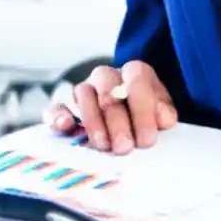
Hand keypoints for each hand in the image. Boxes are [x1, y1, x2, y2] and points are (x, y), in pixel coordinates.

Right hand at [44, 61, 177, 154]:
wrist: (127, 122)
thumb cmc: (146, 120)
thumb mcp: (161, 115)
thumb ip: (164, 114)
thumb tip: (163, 118)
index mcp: (134, 73)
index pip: (137, 79)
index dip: (143, 110)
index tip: (147, 139)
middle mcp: (107, 76)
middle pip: (109, 90)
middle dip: (117, 121)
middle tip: (124, 147)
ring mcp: (84, 89)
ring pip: (83, 94)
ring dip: (93, 122)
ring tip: (103, 146)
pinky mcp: (63, 105)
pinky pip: (56, 106)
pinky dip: (58, 115)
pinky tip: (66, 127)